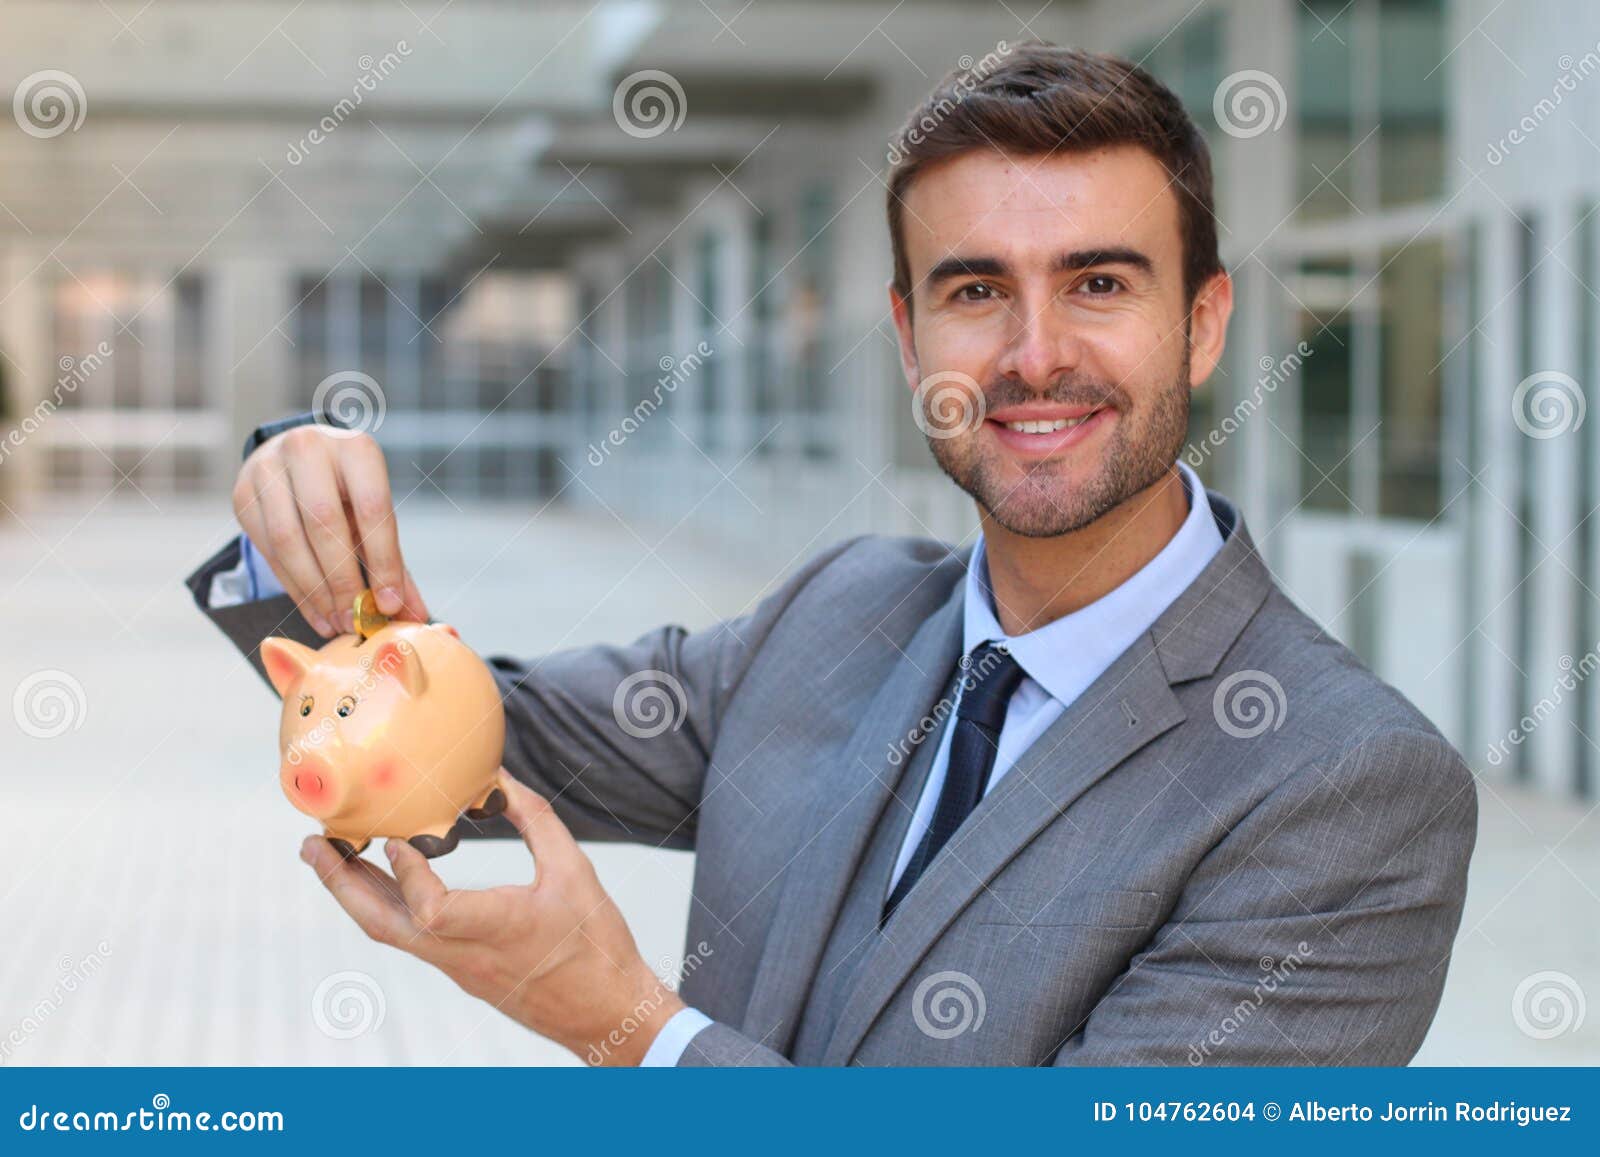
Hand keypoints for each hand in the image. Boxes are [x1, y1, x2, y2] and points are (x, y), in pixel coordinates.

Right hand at [231, 424, 428, 636]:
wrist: (296, 459)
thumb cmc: (346, 491)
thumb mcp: (374, 514)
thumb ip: (393, 560)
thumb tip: (414, 615)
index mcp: (355, 448)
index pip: (372, 508)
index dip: (382, 561)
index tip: (389, 604)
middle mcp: (308, 448)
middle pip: (324, 523)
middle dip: (343, 581)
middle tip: (357, 620)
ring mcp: (268, 468)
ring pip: (288, 539)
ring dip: (315, 590)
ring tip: (337, 622)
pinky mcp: (243, 493)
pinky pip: (267, 550)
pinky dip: (294, 589)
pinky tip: (316, 613)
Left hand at [298, 769, 685, 1065]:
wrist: (606, 1013)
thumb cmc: (596, 943)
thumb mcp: (576, 870)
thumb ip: (537, 821)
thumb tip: (498, 781)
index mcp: (498, 928)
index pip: (432, 910)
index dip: (407, 875)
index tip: (395, 839)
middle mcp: (466, 955)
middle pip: (383, 927)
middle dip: (341, 885)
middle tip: (312, 845)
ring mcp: (458, 969)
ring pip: (390, 934)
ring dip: (354, 894)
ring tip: (329, 855)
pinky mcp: (461, 973)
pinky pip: (409, 937)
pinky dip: (385, 905)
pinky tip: (380, 881)